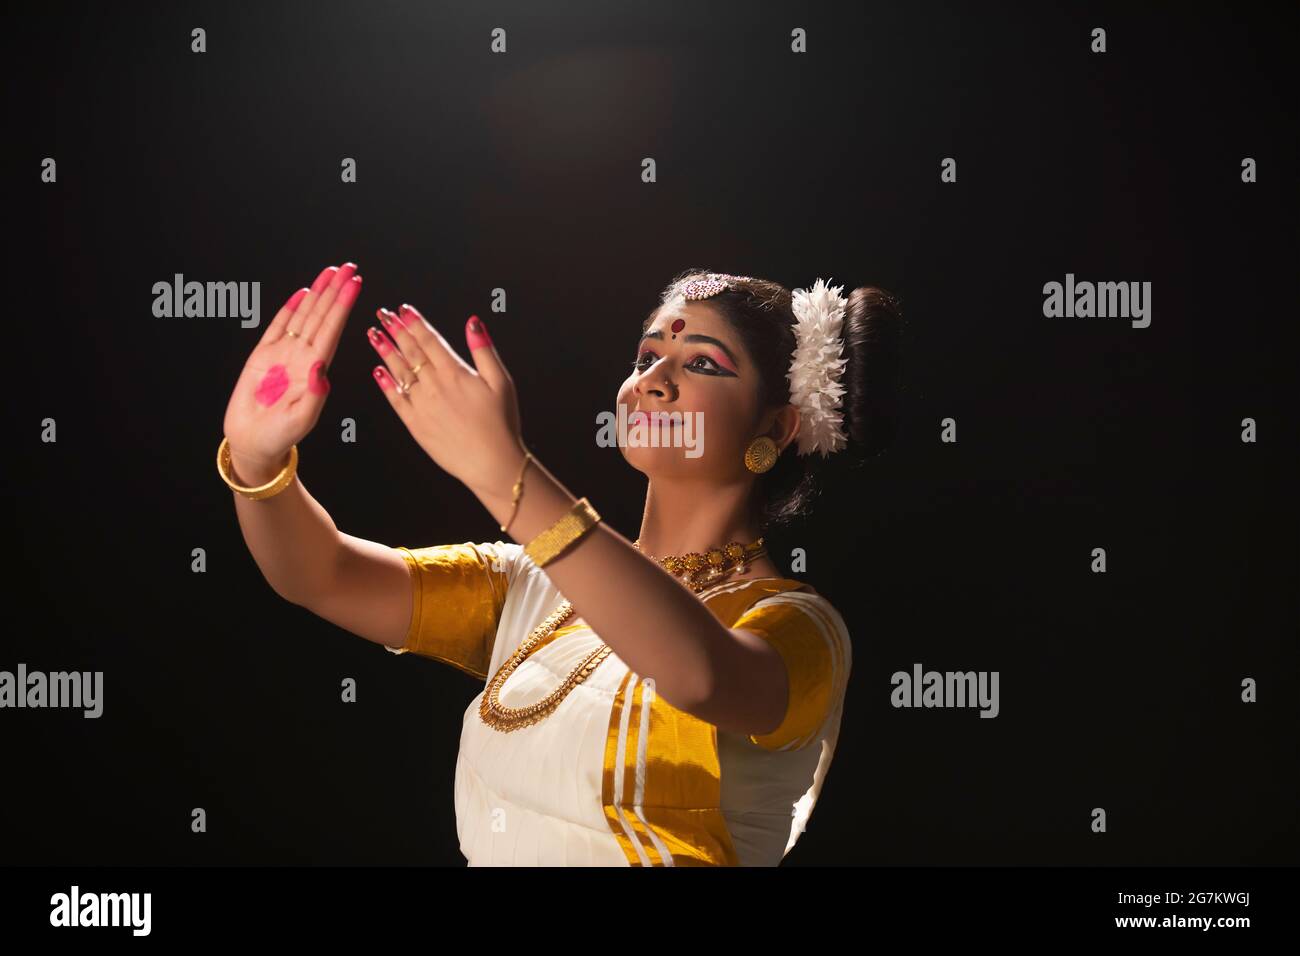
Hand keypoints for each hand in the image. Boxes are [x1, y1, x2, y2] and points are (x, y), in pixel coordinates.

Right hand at [222, 262, 362, 477]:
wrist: (254, 442)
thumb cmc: (281, 435)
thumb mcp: (303, 419)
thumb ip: (314, 395)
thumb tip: (321, 369)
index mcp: (317, 369)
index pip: (333, 331)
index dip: (343, 307)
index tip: (355, 285)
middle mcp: (303, 356)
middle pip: (322, 317)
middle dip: (335, 291)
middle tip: (349, 267)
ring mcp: (284, 354)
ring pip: (304, 316)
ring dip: (318, 294)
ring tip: (331, 271)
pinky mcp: (263, 355)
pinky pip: (278, 326)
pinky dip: (289, 308)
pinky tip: (303, 293)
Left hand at [368, 304, 524, 494]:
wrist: (491, 463)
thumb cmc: (501, 423)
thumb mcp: (501, 382)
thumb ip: (484, 350)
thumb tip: (473, 322)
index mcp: (455, 372)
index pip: (429, 340)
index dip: (415, 322)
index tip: (403, 309)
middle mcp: (434, 386)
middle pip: (411, 352)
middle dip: (395, 330)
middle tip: (382, 314)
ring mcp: (422, 405)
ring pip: (399, 372)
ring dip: (386, 352)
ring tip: (373, 335)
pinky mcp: (415, 425)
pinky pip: (395, 400)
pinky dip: (386, 385)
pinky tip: (378, 372)